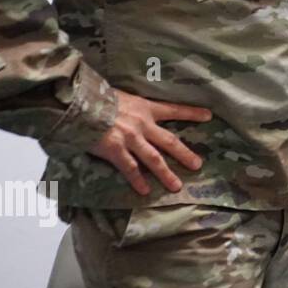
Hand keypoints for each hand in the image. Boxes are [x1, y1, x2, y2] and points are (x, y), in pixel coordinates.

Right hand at [87, 91, 210, 195]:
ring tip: (177, 186)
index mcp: (145, 107)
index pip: (174, 110)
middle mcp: (142, 124)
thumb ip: (131, 106)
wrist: (78, 103)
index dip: (191, 113)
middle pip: (169, 141)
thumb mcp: (121, 96)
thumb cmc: (97, 97)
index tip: (208, 116)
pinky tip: (145, 191)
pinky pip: (130, 169)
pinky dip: (138, 180)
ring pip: (154, 159)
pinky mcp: (115, 150)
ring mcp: (130, 139)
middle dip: (184, 154)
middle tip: (198, 165)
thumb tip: (132, 110)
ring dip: (166, 173)